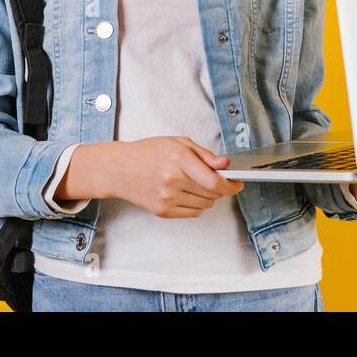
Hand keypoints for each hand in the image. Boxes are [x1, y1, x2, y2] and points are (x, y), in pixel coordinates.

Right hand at [110, 136, 243, 218]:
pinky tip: (187, 193)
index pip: (214, 181)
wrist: (119, 169)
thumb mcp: (178, 143)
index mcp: (179, 159)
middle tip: (217, 180)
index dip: (231, 185)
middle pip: (212, 194)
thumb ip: (205, 155)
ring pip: (205, 205)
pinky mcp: (163, 211)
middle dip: (221, 189)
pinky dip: (197, 205)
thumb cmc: (148, 153)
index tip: (237, 183)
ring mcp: (167, 198)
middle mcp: (173, 180)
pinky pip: (193, 213)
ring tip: (197, 184)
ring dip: (208, 197)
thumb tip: (225, 165)